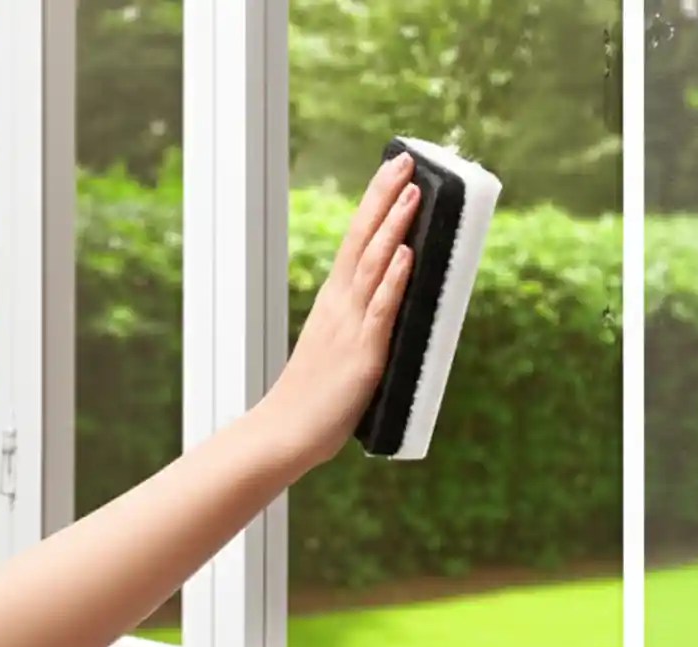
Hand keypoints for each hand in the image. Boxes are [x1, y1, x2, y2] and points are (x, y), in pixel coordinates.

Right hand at [256, 152, 420, 468]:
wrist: (284, 433)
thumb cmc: (315, 397)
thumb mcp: (342, 348)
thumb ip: (365, 324)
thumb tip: (394, 304)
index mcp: (335, 301)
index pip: (357, 241)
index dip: (376, 205)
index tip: (393, 172)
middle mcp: (340, 304)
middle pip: (363, 239)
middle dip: (385, 197)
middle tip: (406, 161)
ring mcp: (350, 325)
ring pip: (374, 264)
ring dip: (395, 226)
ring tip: (413, 191)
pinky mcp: (364, 352)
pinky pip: (382, 308)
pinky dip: (395, 279)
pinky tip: (408, 254)